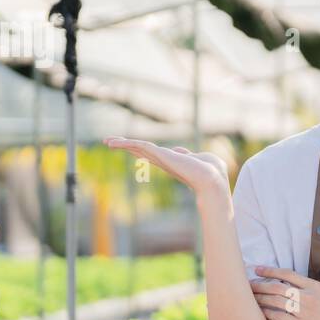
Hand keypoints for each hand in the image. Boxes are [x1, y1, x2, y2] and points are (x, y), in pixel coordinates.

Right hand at [103, 137, 228, 196]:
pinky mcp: (161, 155)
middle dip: (125, 146)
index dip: (138, 148)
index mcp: (170, 161)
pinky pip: (141, 146)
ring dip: (122, 143)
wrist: (212, 179)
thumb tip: (181, 151)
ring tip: (107, 141)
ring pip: (138, 147)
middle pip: (140, 150)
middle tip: (109, 142)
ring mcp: (161, 158)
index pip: (150, 153)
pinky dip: (128, 143)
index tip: (127, 145)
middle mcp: (163, 160)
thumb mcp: (198, 158)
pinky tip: (116, 141)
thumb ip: (187, 155)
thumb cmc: (210, 171)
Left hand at [250, 266, 319, 319]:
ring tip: (249, 299)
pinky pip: (280, 317)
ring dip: (260, 299)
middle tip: (246, 285)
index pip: (286, 274)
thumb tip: (290, 286)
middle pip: (277, 287)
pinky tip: (260, 312)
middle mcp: (307, 296)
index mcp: (313, 286)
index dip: (269, 271)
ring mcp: (304, 311)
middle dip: (259, 285)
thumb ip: (308, 289)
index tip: (257, 269)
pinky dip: (268, 313)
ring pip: (275, 302)